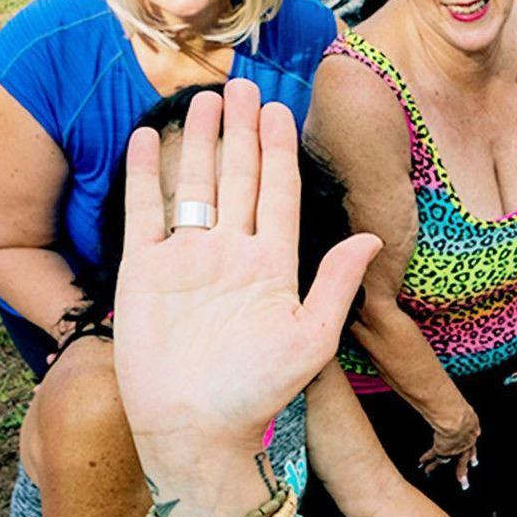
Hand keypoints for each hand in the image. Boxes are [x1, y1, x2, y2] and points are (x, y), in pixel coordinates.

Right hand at [115, 83, 379, 506]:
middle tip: (244, 86)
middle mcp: (229, 253)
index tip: (282, 110)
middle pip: (237, 178)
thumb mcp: (310, 339)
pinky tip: (149, 137)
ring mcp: (185, 259)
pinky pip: (145, 212)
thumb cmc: (255, 394)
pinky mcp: (144, 270)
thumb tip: (372, 238)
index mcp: (270, 264)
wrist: (193, 430)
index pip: (277, 193)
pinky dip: (146, 174)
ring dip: (200, 143)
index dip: (279, 152)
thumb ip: (336, 285)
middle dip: (242, 132)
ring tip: (205, 100)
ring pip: (195, 185)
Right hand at [415, 397, 482, 487]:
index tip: (474, 462)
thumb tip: (459, 404)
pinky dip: (427, 459)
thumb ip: (463, 411)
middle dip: (462, 472)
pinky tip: (423, 463)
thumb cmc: (462, 413)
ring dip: (436, 467)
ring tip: (430, 472)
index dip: (472, 454)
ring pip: (445, 461)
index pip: (471, 446)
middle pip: (463, 461)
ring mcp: (452, 449)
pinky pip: (433, 456)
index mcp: (470, 435)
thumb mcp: (467, 412)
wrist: (457, 421)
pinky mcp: (442, 450)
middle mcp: (462, 446)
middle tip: (464, 483)